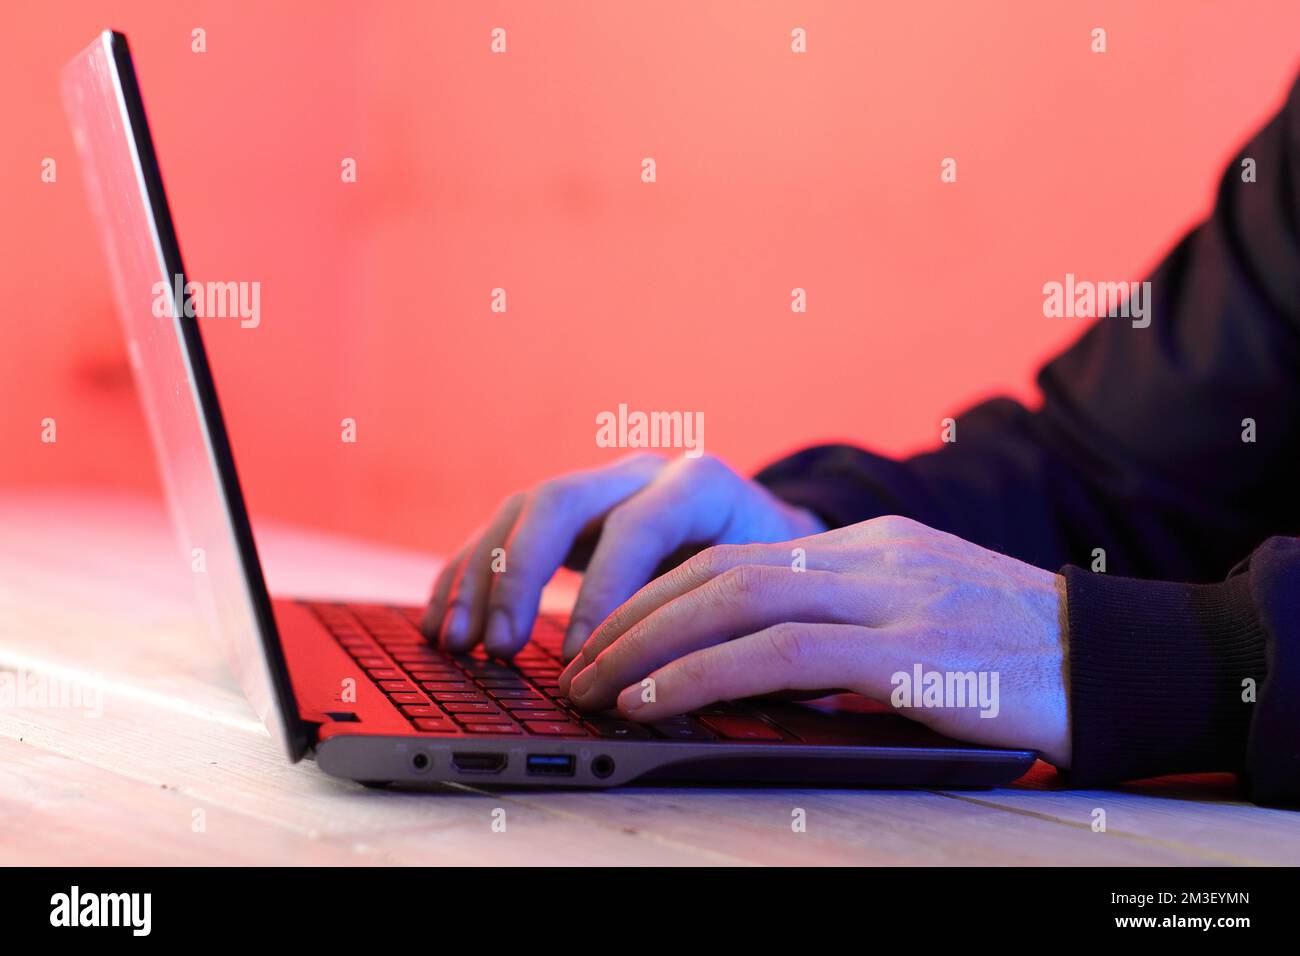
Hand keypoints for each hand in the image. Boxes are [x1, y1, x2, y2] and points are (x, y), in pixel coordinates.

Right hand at [421, 453, 825, 658]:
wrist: (768, 533)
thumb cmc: (770, 574)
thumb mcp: (764, 587)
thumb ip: (725, 618)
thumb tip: (682, 684)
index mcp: (697, 484)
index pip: (637, 526)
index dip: (603, 591)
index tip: (578, 657)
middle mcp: (639, 473)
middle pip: (560, 500)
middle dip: (520, 576)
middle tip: (499, 647)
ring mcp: (597, 486)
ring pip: (519, 510)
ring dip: (479, 577)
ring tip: (455, 643)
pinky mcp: (566, 513)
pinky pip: (502, 530)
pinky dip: (467, 574)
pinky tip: (441, 622)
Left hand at [558, 515, 1071, 765]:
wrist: (1120, 661)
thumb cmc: (1019, 658)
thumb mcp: (921, 629)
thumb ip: (846, 642)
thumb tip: (774, 682)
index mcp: (868, 547)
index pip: (738, 559)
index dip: (661, 597)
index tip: (610, 635)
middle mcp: (869, 556)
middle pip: (720, 570)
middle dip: (635, 617)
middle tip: (577, 661)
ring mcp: (888, 594)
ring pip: (736, 600)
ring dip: (649, 645)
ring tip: (595, 684)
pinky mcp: (907, 647)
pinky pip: (781, 653)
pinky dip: (704, 674)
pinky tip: (656, 699)